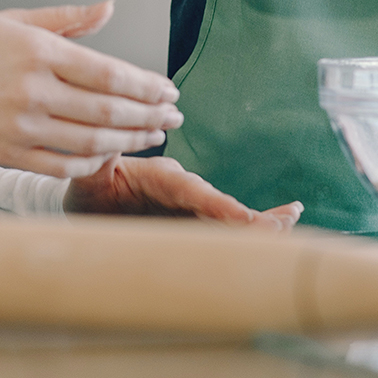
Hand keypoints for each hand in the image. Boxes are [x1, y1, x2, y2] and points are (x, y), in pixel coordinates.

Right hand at [0, 1, 182, 178]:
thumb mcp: (15, 19)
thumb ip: (68, 18)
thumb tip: (110, 7)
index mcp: (39, 53)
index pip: (108, 73)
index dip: (146, 86)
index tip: (170, 90)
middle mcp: (33, 91)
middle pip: (107, 110)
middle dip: (149, 116)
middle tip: (175, 117)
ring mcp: (21, 126)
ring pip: (91, 141)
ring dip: (130, 141)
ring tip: (154, 136)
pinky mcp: (8, 153)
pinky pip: (61, 166)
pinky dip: (91, 164)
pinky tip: (110, 156)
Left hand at [64, 154, 302, 229]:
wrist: (87, 204)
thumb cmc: (87, 191)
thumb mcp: (87, 179)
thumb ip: (96, 168)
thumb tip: (100, 149)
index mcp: (158, 177)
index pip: (189, 190)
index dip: (215, 203)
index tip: (241, 217)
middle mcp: (181, 191)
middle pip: (217, 204)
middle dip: (248, 218)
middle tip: (280, 227)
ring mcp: (190, 208)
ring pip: (228, 217)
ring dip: (259, 224)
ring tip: (290, 223)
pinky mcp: (194, 224)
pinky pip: (226, 228)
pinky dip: (253, 229)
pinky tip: (284, 226)